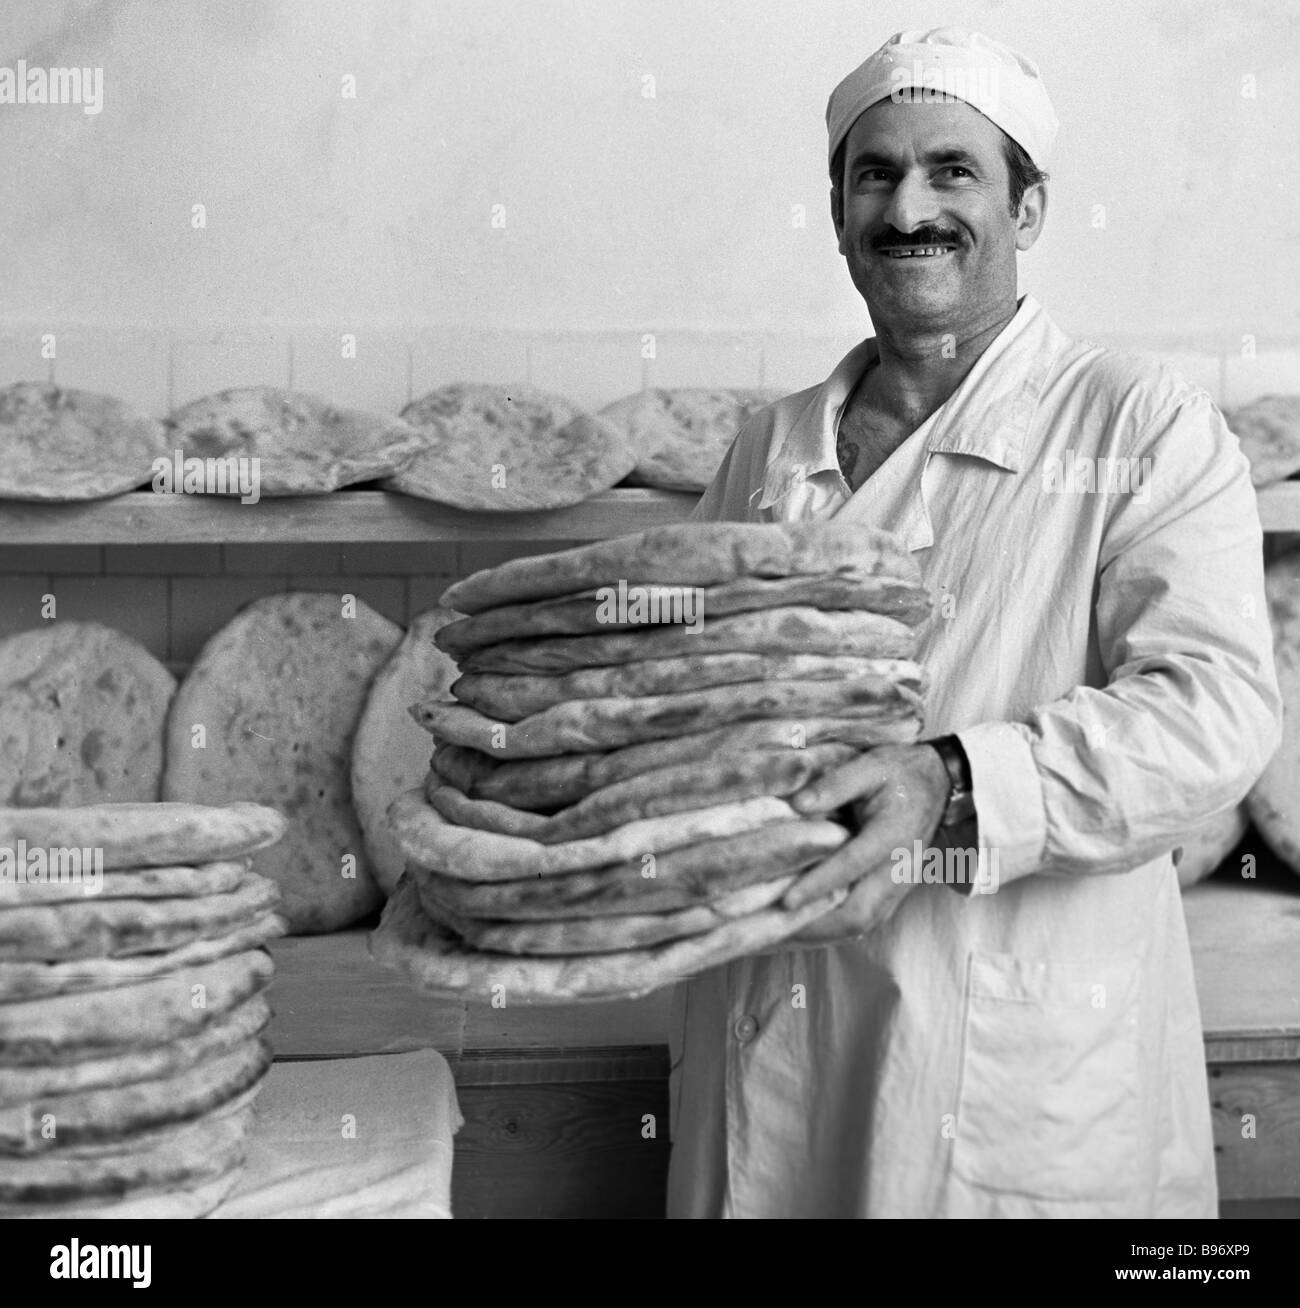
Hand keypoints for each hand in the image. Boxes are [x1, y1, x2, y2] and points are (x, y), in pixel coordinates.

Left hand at [780, 743, 950, 944]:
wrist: (938, 784)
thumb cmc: (899, 773)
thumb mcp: (869, 765)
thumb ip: (835, 783)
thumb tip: (797, 804)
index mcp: (893, 833)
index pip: (853, 866)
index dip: (819, 885)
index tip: (787, 901)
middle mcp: (899, 867)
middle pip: (860, 913)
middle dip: (818, 926)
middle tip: (775, 928)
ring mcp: (900, 885)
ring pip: (862, 923)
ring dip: (824, 933)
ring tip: (783, 934)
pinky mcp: (896, 892)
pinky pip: (866, 920)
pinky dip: (836, 929)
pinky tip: (806, 926)